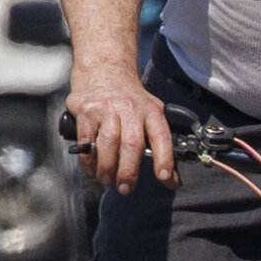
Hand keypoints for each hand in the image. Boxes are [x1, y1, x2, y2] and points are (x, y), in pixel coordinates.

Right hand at [67, 63, 173, 193]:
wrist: (104, 71)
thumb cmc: (130, 101)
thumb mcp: (151, 115)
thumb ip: (161, 147)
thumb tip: (173, 181)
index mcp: (151, 111)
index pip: (162, 137)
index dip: (165, 159)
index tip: (164, 178)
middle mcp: (130, 109)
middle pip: (132, 144)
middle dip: (128, 171)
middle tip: (125, 188)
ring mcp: (107, 109)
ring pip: (108, 143)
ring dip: (106, 167)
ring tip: (106, 180)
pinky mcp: (86, 112)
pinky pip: (87, 140)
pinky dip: (88, 159)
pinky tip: (91, 167)